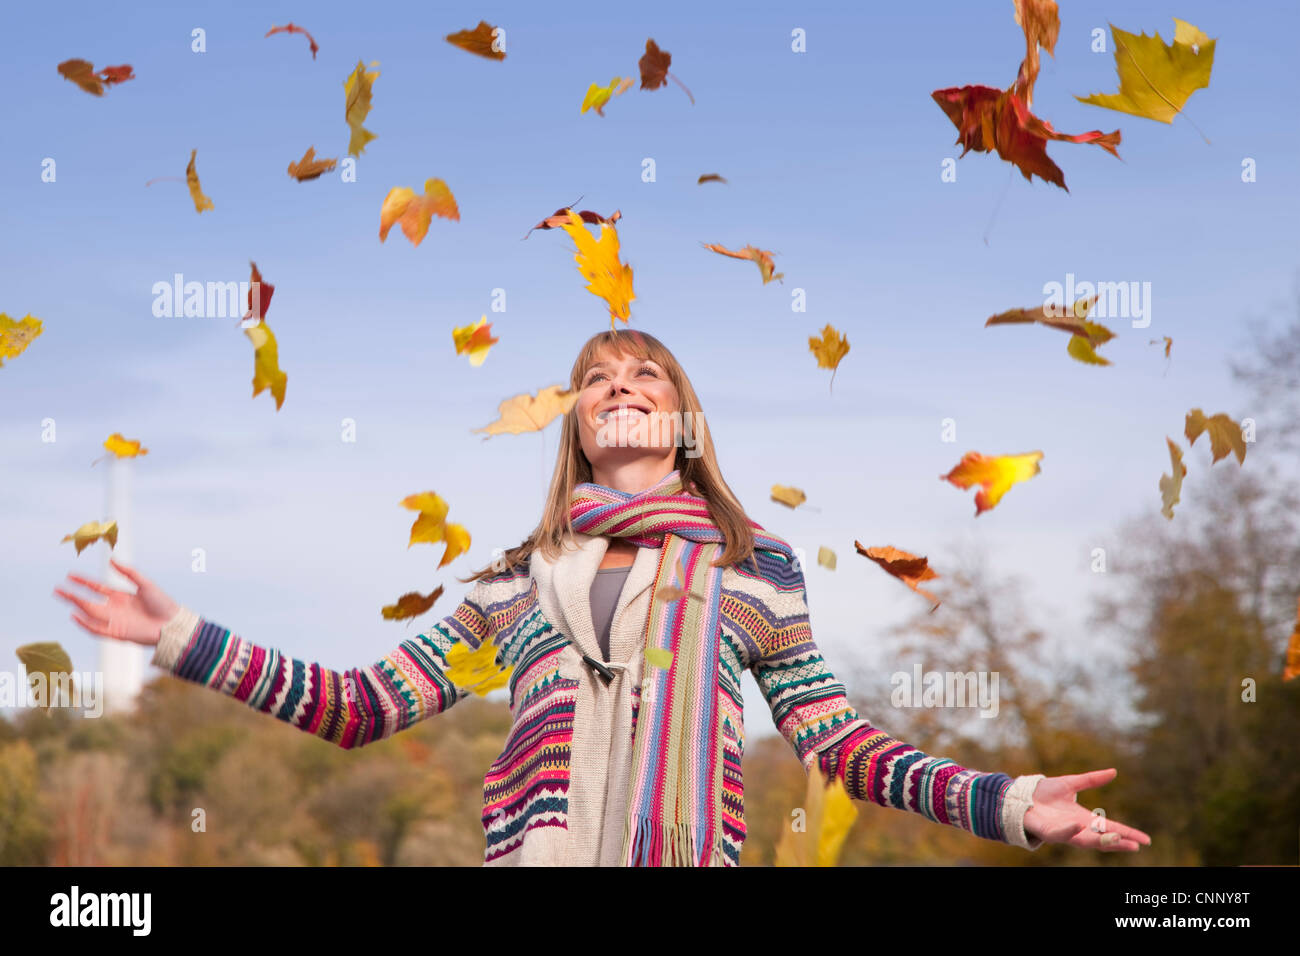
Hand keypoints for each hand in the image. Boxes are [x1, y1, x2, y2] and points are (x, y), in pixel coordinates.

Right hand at [53, 559, 179, 646]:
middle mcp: (115, 608)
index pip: (97, 588)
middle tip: (57, 588)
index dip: (83, 582)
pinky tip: (75, 615)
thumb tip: (111, 559)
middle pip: (89, 601)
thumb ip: (128, 572)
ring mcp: (114, 621)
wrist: (173, 624)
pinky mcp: (117, 633)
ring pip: (90, 613)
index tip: (70, 575)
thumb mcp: (145, 584)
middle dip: (73, 595)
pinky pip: (97, 629)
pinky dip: (85, 624)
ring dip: (76, 606)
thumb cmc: (163, 604)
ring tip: (64, 596)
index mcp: (121, 596)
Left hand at [1022, 768, 1150, 851]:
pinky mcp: (1048, 832)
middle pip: (1102, 839)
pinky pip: (1060, 834)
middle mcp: (1077, 828)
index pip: (1110, 828)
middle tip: (1135, 845)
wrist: (1020, 795)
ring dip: (1099, 841)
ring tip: (1116, 838)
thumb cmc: (1045, 793)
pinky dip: (1069, 831)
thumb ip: (1091, 779)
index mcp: (1085, 819)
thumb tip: (1114, 771)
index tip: (1145, 840)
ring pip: (1084, 841)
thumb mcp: (1071, 783)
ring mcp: (1063, 832)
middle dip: (1118, 843)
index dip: (1127, 834)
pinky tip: (1078, 826)